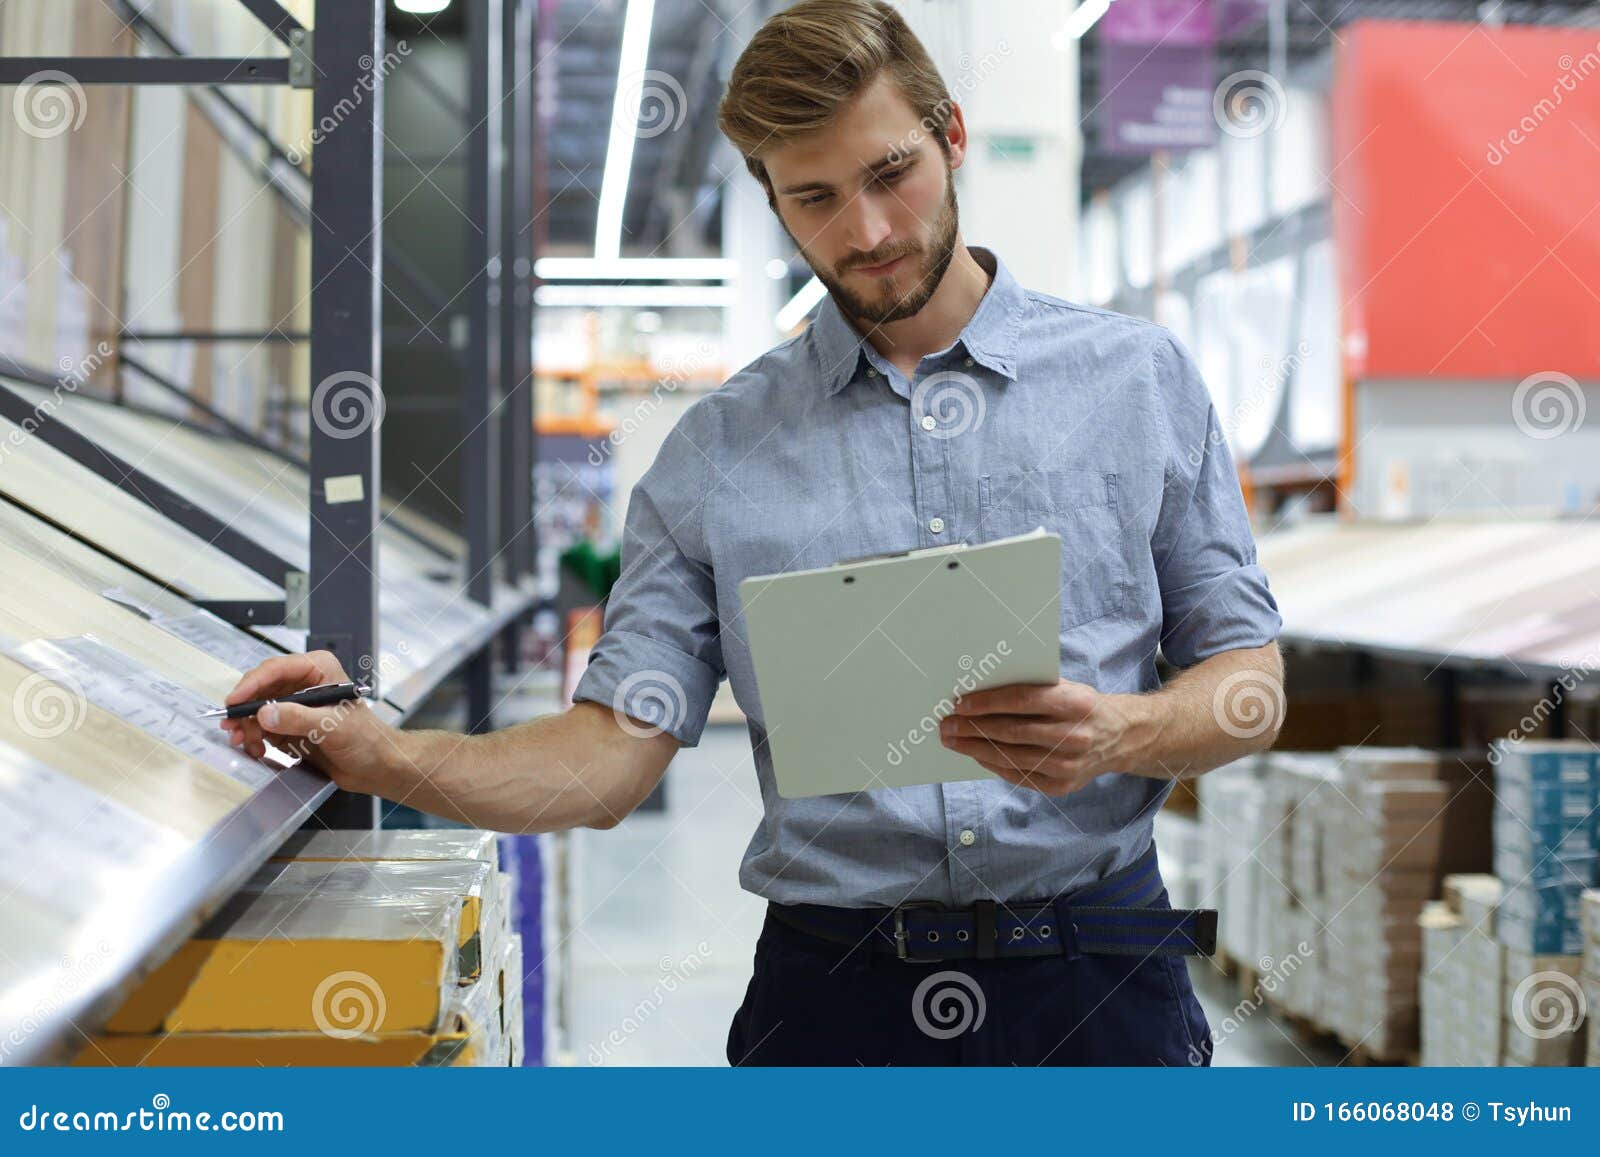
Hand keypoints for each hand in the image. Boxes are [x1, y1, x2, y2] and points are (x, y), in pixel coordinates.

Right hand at [220, 650, 402, 794]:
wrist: (376, 766)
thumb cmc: (367, 740)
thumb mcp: (333, 727)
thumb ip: (298, 718)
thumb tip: (265, 714)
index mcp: (319, 670)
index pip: (276, 669)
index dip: (252, 684)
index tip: (234, 701)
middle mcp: (305, 683)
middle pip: (261, 688)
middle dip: (245, 709)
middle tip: (232, 727)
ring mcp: (296, 704)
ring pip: (258, 709)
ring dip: (248, 727)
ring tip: (247, 743)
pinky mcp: (291, 725)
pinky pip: (263, 727)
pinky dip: (256, 738)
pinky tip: (258, 749)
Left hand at [938, 679, 1156, 796]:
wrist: (1120, 737)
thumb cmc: (1081, 706)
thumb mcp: (1066, 687)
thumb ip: (1030, 688)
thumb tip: (980, 691)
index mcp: (1076, 703)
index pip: (1023, 701)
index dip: (988, 702)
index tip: (960, 703)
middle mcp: (1074, 735)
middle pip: (1013, 731)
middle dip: (973, 727)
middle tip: (947, 723)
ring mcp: (1069, 764)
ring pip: (1011, 756)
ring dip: (975, 748)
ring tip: (953, 739)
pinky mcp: (1062, 786)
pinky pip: (1018, 775)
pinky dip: (992, 763)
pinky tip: (975, 753)